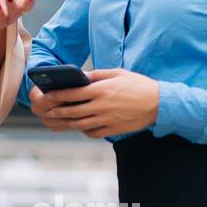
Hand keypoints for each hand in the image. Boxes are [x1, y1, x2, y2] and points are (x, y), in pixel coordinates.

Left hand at [34, 68, 160, 137]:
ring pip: (80, 124)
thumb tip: (80, 76)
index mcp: (101, 90)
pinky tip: (81, 126)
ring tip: (59, 120)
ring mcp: (107, 120)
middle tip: (48, 112)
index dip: (57, 95)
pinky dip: (84, 131)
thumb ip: (97, 75)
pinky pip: (93, 133)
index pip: (73, 93)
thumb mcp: (117, 73)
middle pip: (73, 111)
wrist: (159, 103)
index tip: (47, 95)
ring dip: (68, 122)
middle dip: (57, 111)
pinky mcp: (114, 129)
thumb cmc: (138, 85)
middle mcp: (102, 106)